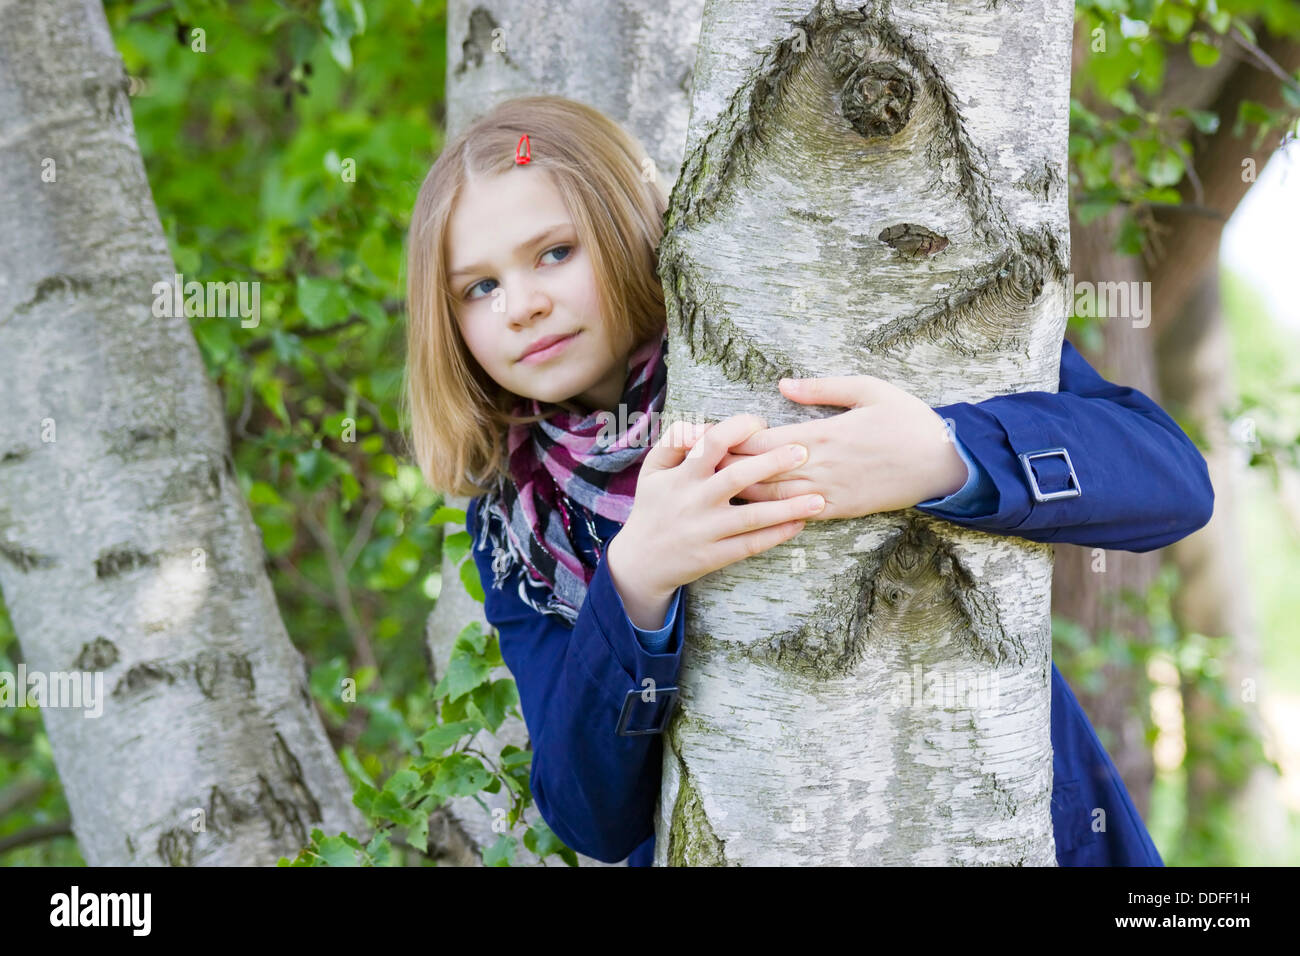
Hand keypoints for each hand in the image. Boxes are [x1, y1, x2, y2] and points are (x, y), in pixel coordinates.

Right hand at [606, 414, 826, 624]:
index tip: (763, 425)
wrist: (641, 561)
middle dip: (773, 463)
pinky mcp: (715, 556)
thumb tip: (702, 426)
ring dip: (787, 507)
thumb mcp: (652, 470)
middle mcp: (695, 501)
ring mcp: (707, 531)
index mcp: (682, 475)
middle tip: (804, 452)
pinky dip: (777, 535)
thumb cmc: (653, 507)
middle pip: (738, 477)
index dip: (739, 429)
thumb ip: (674, 441)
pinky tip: (800, 524)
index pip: (713, 443)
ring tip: (818, 498)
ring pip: (751, 517)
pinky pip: (751, 545)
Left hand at [711, 377, 969, 520]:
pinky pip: (797, 514)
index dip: (730, 440)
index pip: (763, 441)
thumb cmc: (908, 419)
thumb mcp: (869, 390)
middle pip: (759, 472)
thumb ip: (823, 389)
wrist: (945, 462)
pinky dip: (772, 513)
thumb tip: (783, 386)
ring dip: (740, 494)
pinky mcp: (841, 510)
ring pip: (773, 497)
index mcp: (823, 435)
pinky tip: (750, 512)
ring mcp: (829, 492)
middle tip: (693, 468)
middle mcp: (821, 467)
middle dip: (724, 469)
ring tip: (709, 490)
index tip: (703, 436)